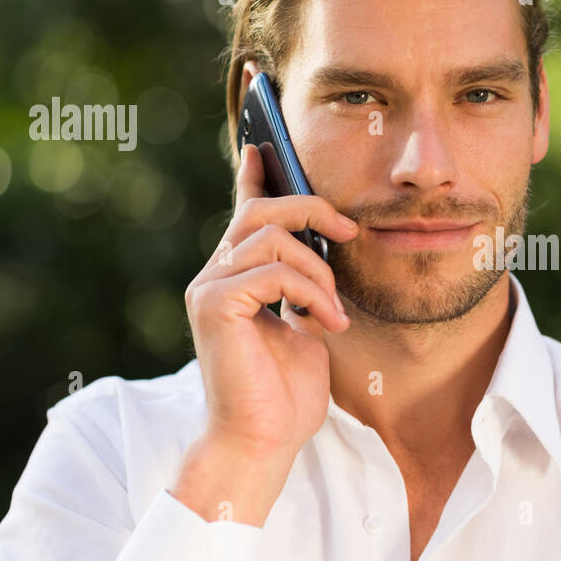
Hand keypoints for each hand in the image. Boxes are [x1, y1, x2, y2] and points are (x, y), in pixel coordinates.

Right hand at [170, 143, 357, 525]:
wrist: (264, 441)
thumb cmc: (287, 392)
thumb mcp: (306, 322)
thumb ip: (306, 280)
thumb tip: (326, 240)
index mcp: (237, 272)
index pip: (246, 202)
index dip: (258, 159)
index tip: (266, 119)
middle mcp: (215, 273)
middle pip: (262, 207)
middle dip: (312, 210)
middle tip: (350, 232)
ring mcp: (209, 287)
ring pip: (271, 235)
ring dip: (317, 271)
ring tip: (333, 312)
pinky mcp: (215, 306)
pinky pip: (273, 270)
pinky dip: (309, 294)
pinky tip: (323, 325)